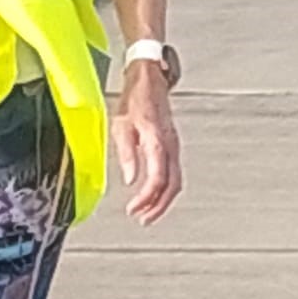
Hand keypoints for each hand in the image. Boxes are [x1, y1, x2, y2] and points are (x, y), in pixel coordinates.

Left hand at [114, 65, 181, 225]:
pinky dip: (165, 189)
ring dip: (163, 201)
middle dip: (158, 206)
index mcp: (157, 140)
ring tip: (147, 213)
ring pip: (176, 181)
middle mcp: (170, 145)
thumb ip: (127, 153)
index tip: (132, 210)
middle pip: (172, 185)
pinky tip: (153, 195)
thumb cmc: (135, 99)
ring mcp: (174, 146)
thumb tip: (131, 179)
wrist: (150, 79)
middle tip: (142, 219)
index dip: (146, 199)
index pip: (157, 178)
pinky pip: (174, 173)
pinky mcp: (173, 146)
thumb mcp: (121, 125)